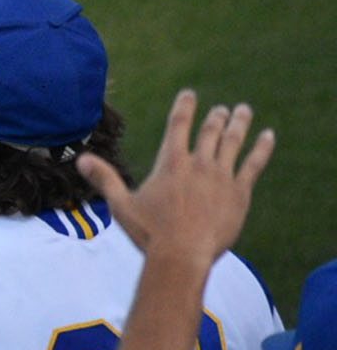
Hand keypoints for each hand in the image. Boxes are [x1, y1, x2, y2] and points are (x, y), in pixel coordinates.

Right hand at [78, 90, 273, 270]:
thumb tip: (80, 159)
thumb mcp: (121, 205)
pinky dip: (262, 148)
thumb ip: (104, 178)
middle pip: (210, 130)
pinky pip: (254, 164)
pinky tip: (268, 136)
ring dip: (239, 123)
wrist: (182, 256)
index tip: (190, 94)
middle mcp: (198, 163)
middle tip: (221, 109)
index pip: (178, 124)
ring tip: (244, 111)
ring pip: (233, 141)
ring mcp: (221, 177)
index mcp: (170, 163)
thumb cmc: (149, 233)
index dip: (185, 106)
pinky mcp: (239, 193)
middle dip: (216, 116)